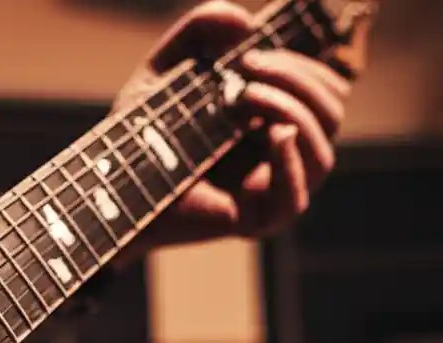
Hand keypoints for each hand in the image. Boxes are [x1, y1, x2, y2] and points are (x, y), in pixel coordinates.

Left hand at [114, 0, 349, 248]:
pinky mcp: (255, 221)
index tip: (254, 51)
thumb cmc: (139, 130)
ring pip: (321, 153)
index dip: (304, 64)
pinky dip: (291, 162)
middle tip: (249, 67)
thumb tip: (244, 22)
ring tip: (245, 96)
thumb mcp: (166, 68)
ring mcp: (271, 189)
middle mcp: (280, 154)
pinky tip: (273, 132)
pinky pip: (295, 198)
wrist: (110, 183)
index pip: (324, 89)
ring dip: (293, 110)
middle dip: (300, 79)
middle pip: (331, 114)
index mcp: (273, 118)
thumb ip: (199, 31)